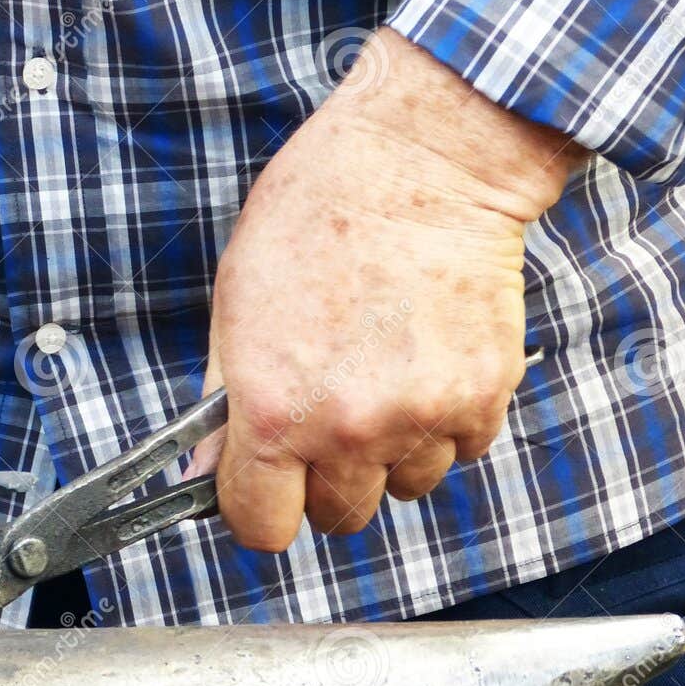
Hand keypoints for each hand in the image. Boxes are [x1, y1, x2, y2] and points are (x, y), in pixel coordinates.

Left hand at [190, 29, 586, 552]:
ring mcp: (422, 417)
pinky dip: (444, 424)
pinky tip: (425, 362)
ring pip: (402, 488)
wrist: (420, 160)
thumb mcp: (234, 308)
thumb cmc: (314, 218)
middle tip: (326, 418)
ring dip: (390, 454)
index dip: (259, 508)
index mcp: (275, 413)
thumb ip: (222, 406)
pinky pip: (458, 451)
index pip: (261, 525)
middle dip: (325, 481)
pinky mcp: (482, 396)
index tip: (265, 484)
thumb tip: (202, 477)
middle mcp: (349, 429)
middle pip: (335, 519)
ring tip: (381, 378)